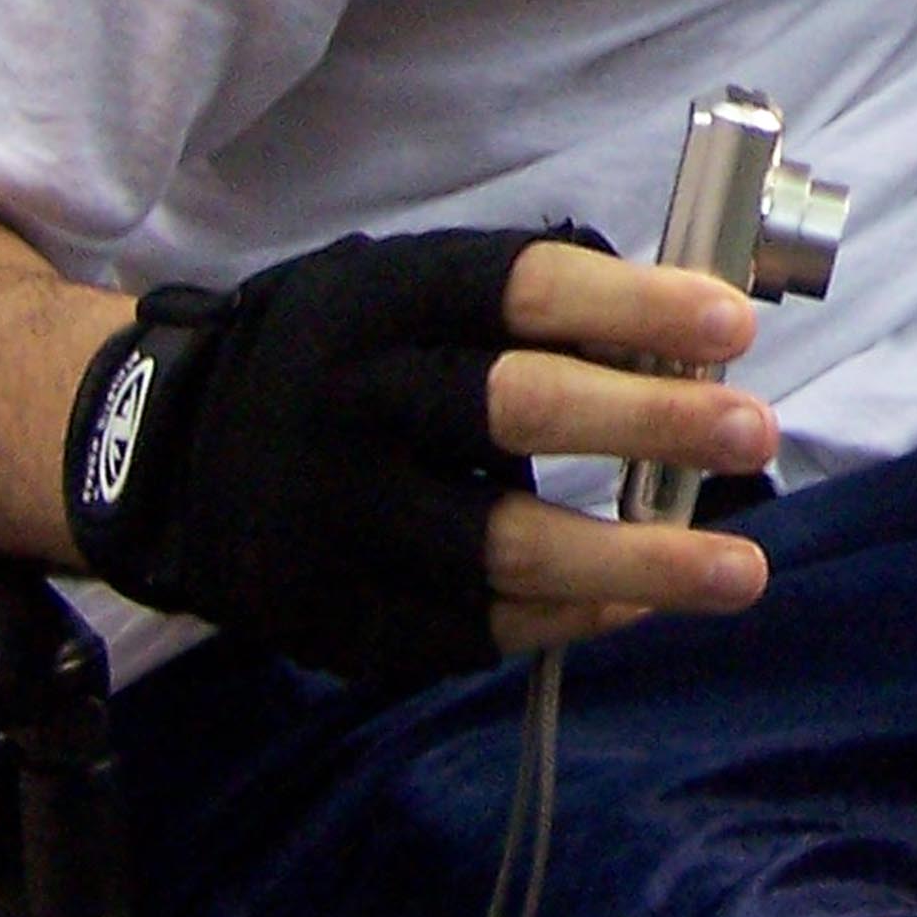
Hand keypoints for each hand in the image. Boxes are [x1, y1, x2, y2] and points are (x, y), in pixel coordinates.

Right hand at [65, 226, 778, 686]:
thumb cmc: (339, 354)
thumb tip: (692, 334)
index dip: (631, 305)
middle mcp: (355, 406)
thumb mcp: (406, 289)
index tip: (733, 322)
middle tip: (754, 431)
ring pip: (502, 547)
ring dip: (637, 562)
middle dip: (650, 423)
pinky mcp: (331, 617)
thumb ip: (534, 308)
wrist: (162, 453)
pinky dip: (566, 617)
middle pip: (518, 411)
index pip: (519, 289)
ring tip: (739, 570)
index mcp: (382, 303)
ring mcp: (338, 521)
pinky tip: (639, 603)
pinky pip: (469, 628)